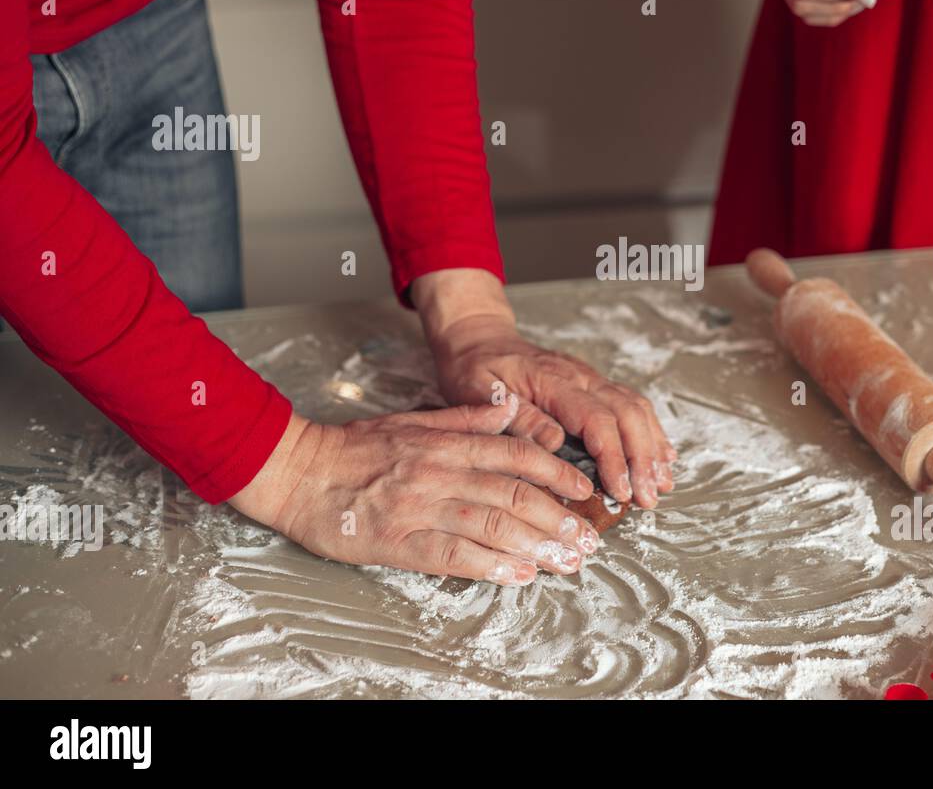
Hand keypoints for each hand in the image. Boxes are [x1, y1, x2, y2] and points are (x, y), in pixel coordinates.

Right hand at [229, 403, 602, 584]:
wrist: (296, 471)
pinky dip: (491, 566)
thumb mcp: (413, 420)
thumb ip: (465, 418)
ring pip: (491, 526)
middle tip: (587, 538)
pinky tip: (519, 575)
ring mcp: (419, 508)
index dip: (556, 472)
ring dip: (537, 546)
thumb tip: (509, 407)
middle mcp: (439, 473)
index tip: (584, 489)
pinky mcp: (397, 542)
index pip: (515, 454)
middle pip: (513, 494)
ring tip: (566, 561)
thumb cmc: (354, 448)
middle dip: (558, 518)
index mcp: (445, 443)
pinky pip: (453, 556)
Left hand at [412, 269, 674, 508]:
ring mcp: (590, 379)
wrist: (477, 339)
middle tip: (649, 497)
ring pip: (636, 408)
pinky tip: (660, 455)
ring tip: (662, 482)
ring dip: (653, 447)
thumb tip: (555, 442)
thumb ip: (518, 417)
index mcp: (554, 381)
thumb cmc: (475, 368)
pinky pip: (631, 405)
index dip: (614, 457)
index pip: (597, 420)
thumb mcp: (480, 393)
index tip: (621, 490)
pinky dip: (649, 432)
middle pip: (628, 414)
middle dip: (643, 459)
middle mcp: (580, 377)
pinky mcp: (593, 385)